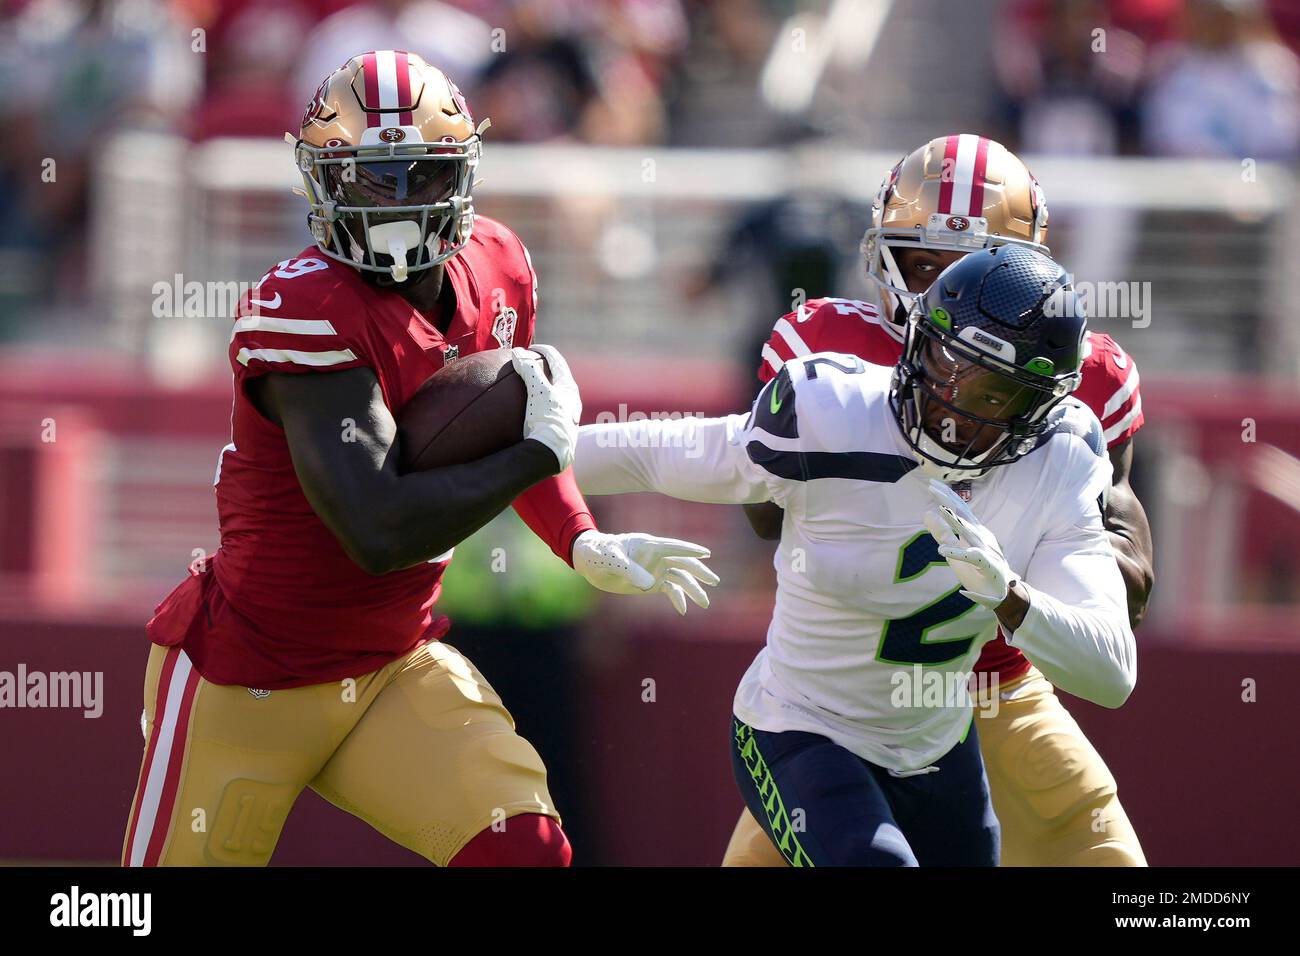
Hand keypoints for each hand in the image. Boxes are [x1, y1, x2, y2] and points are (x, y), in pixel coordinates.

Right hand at [512, 344, 580, 472]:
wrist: (552, 453)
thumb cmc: (548, 420)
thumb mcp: (538, 391)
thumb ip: (529, 370)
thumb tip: (518, 352)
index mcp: (568, 387)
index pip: (556, 359)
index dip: (542, 350)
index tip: (528, 349)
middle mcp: (571, 399)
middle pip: (557, 375)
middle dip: (542, 366)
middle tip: (526, 363)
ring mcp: (566, 414)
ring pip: (554, 392)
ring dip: (541, 384)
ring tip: (525, 384)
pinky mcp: (559, 427)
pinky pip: (548, 407)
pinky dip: (538, 400)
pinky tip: (527, 408)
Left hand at [571, 530, 719, 614]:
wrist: (590, 561)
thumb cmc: (600, 553)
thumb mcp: (612, 560)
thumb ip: (630, 569)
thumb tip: (651, 584)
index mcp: (649, 545)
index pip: (674, 547)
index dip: (690, 550)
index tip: (706, 553)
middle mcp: (656, 556)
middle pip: (683, 563)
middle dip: (699, 572)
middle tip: (714, 581)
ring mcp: (656, 569)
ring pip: (680, 578)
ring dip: (693, 589)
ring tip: (705, 603)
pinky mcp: (652, 583)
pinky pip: (670, 590)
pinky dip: (678, 599)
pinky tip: (683, 610)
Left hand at [923, 479, 1017, 608]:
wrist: (999, 592)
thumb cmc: (976, 568)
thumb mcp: (954, 548)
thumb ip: (942, 532)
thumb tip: (926, 512)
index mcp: (973, 530)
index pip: (959, 509)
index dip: (946, 496)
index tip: (931, 483)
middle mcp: (980, 535)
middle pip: (963, 514)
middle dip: (948, 500)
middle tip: (932, 486)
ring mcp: (985, 549)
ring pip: (968, 532)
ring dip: (954, 521)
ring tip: (940, 509)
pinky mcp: (986, 565)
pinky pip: (972, 557)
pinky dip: (958, 553)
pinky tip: (943, 551)